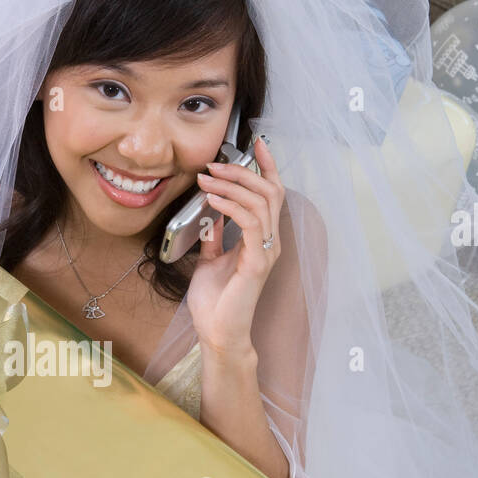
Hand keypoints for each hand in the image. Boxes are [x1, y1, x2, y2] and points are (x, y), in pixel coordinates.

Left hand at [186, 136, 283, 354]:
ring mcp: (265, 251)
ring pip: (261, 202)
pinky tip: (211, 199)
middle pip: (268, 191)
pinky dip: (230, 205)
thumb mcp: (210, 261)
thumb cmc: (215, 303)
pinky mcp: (256, 262)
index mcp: (261, 239)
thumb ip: (215, 238)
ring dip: (231, 184)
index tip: (255, 144)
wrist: (217, 333)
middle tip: (215, 163)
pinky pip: (250, 223)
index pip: (271, 194)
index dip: (266, 167)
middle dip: (242, 171)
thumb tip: (210, 216)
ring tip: (206, 178)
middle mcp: (269, 242)